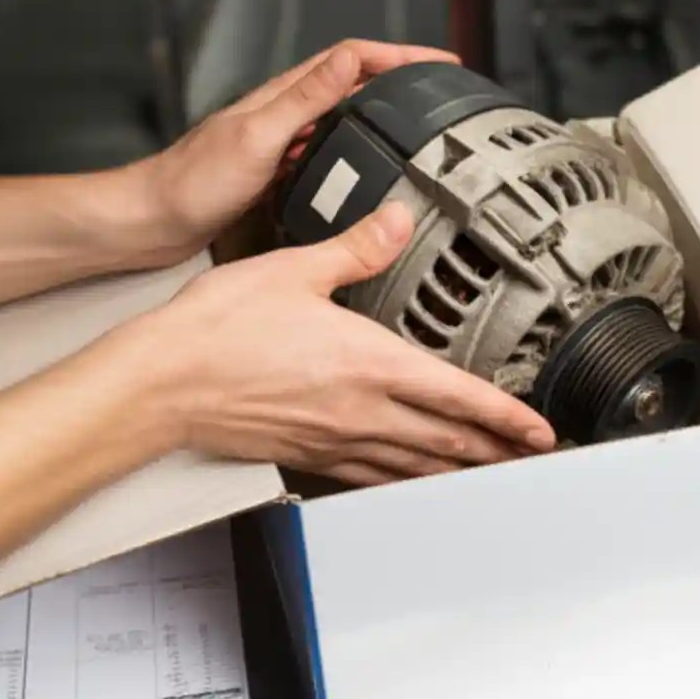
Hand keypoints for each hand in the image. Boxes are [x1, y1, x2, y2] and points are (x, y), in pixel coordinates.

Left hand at [120, 39, 460, 265]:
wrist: (153, 220)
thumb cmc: (192, 183)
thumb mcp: (257, 136)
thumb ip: (305, 99)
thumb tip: (348, 62)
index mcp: (283, 97)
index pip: (352, 60)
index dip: (399, 57)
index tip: (439, 65)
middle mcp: (284, 114)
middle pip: (354, 83)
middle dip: (400, 80)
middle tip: (439, 90)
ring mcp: (281, 141)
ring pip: (344, 116)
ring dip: (381, 113)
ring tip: (417, 123)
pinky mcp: (276, 170)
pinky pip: (329, 151)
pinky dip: (357, 150)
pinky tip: (366, 169)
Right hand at [128, 203, 556, 485]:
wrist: (162, 381)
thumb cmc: (217, 329)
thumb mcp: (294, 270)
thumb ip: (356, 248)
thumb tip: (395, 220)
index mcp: (367, 362)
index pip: (457, 395)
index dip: (505, 416)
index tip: (537, 428)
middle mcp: (359, 409)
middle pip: (446, 439)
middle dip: (496, 450)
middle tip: (530, 459)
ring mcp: (334, 438)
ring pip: (414, 464)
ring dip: (458, 470)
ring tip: (489, 474)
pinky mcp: (307, 454)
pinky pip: (371, 474)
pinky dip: (405, 479)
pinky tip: (412, 479)